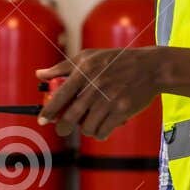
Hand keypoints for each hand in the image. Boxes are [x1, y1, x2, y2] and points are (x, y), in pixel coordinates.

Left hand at [35, 48, 161, 138]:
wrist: (150, 68)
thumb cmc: (116, 61)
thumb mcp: (88, 56)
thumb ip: (62, 67)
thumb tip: (40, 75)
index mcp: (84, 71)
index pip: (60, 95)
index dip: (48, 111)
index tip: (42, 120)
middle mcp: (95, 86)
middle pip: (70, 117)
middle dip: (63, 127)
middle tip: (63, 129)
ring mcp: (109, 100)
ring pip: (87, 127)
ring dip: (86, 128)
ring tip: (90, 122)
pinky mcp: (122, 111)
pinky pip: (103, 132)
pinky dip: (100, 133)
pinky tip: (103, 125)